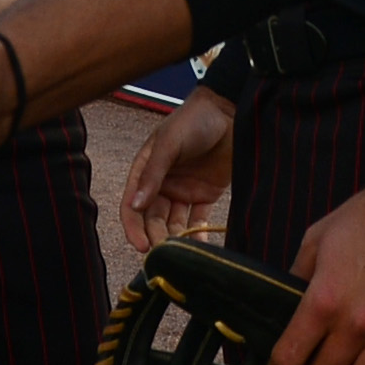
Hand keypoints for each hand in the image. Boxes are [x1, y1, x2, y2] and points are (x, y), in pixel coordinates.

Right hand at [118, 89, 234, 253]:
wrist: (231, 111)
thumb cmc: (194, 120)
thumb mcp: (169, 143)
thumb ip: (153, 174)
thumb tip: (135, 205)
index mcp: (145, 170)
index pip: (132, 205)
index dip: (134, 227)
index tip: (142, 246)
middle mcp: (161, 184)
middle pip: (153, 219)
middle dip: (156, 236)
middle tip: (164, 252)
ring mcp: (183, 191)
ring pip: (173, 222)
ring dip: (175, 238)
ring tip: (182, 251)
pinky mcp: (205, 195)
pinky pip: (197, 220)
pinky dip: (198, 233)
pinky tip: (200, 245)